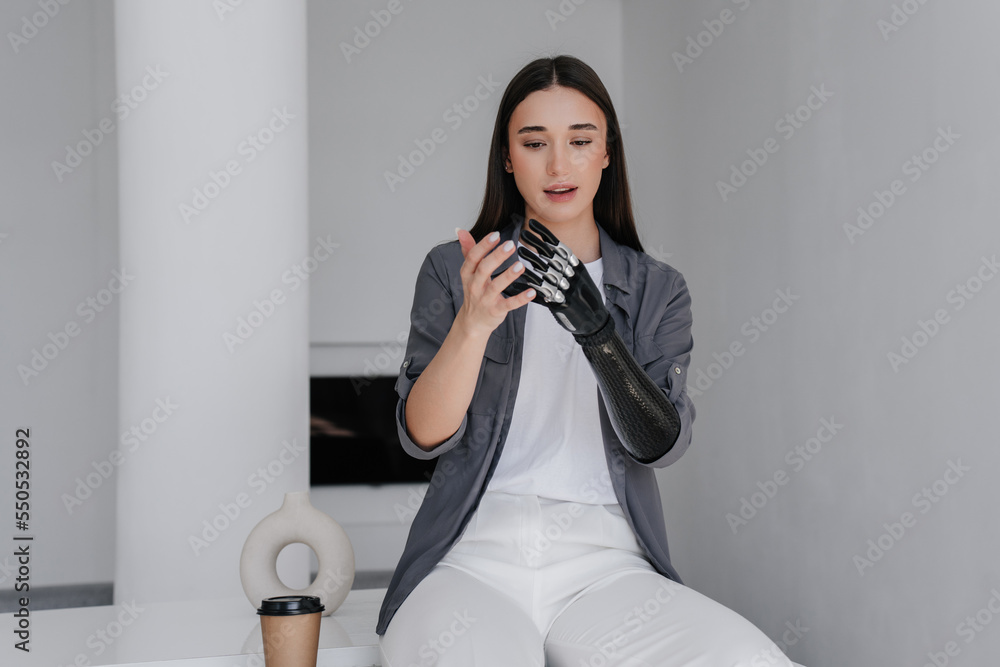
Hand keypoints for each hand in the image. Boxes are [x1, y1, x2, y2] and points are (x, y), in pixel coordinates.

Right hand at [455, 228, 535, 338]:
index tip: (496, 234)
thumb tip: (461, 231)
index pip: (473, 257)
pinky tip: (531, 292)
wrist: (472, 322)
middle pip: (484, 269)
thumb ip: (468, 251)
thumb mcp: (468, 272)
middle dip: (497, 256)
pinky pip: (509, 304)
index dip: (483, 245)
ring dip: (508, 276)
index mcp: (468, 274)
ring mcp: (485, 299)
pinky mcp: (496, 311)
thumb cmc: (474, 293)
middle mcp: (475, 286)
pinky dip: (520, 299)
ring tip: (520, 266)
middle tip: (510, 245)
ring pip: (496, 287)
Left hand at [503, 219, 609, 336]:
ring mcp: (567, 289)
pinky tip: (523, 277)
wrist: (595, 321)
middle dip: (537, 244)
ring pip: (548, 271)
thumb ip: (567, 264)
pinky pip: (545, 292)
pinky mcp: (562, 302)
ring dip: (533, 260)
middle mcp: (573, 275)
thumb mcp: (580, 277)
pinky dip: (534, 284)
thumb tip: (551, 250)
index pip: (560, 247)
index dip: (546, 235)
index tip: (533, 224)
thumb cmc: (585, 298)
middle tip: (523, 233)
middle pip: (552, 256)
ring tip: (521, 251)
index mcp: (577, 266)